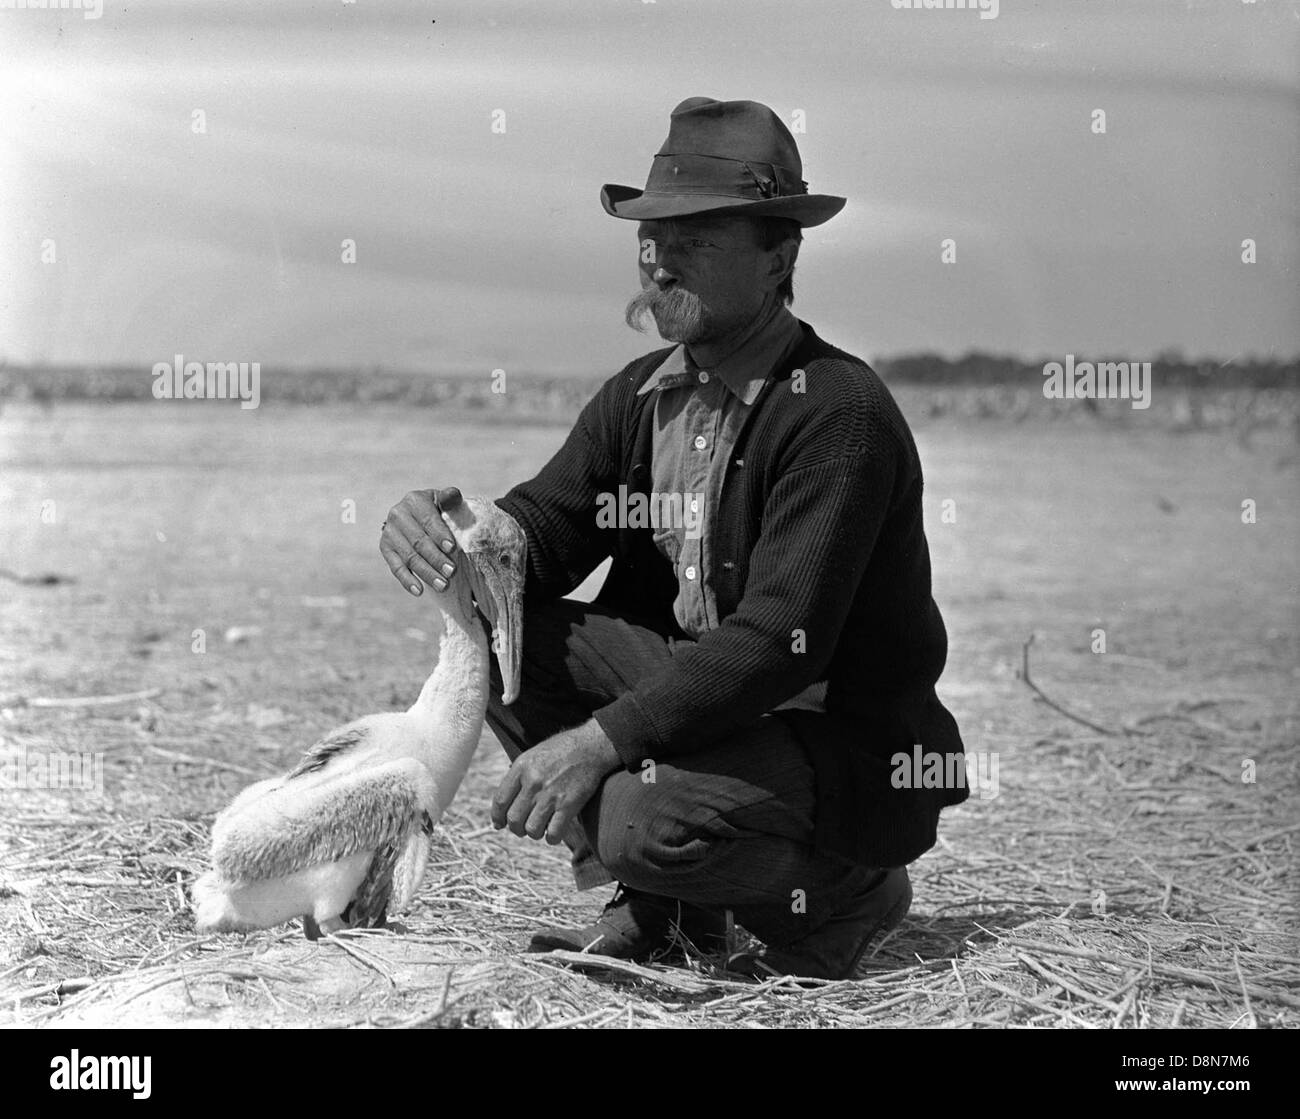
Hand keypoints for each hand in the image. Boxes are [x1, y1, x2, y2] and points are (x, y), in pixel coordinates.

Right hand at [380, 487, 461, 595]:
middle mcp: (397, 515)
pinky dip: (407, 580)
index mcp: (414, 500)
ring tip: (443, 586)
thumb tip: (453, 495)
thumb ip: (450, 498)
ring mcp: (389, 533)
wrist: (418, 515)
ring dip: (426, 573)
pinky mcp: (385, 549)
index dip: (440, 535)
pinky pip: (396, 567)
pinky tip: (419, 591)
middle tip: (452, 572)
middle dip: (436, 558)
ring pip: (409, 557)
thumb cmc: (437, 509)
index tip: (452, 548)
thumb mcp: (444, 501)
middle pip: (419, 542)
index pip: (428, 520)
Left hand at [491, 720, 621, 843]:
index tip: (499, 824)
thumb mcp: (533, 755)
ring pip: (532, 829)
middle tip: (523, 827)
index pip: (500, 801)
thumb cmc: (561, 751)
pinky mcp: (569, 804)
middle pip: (514, 819)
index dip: (497, 817)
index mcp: (521, 768)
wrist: (590, 747)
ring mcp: (551, 794)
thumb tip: (503, 804)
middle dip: (517, 828)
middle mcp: (533, 782)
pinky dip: (552, 838)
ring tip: (540, 828)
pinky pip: (554, 833)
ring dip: (535, 833)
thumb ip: (518, 777)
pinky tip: (554, 833)